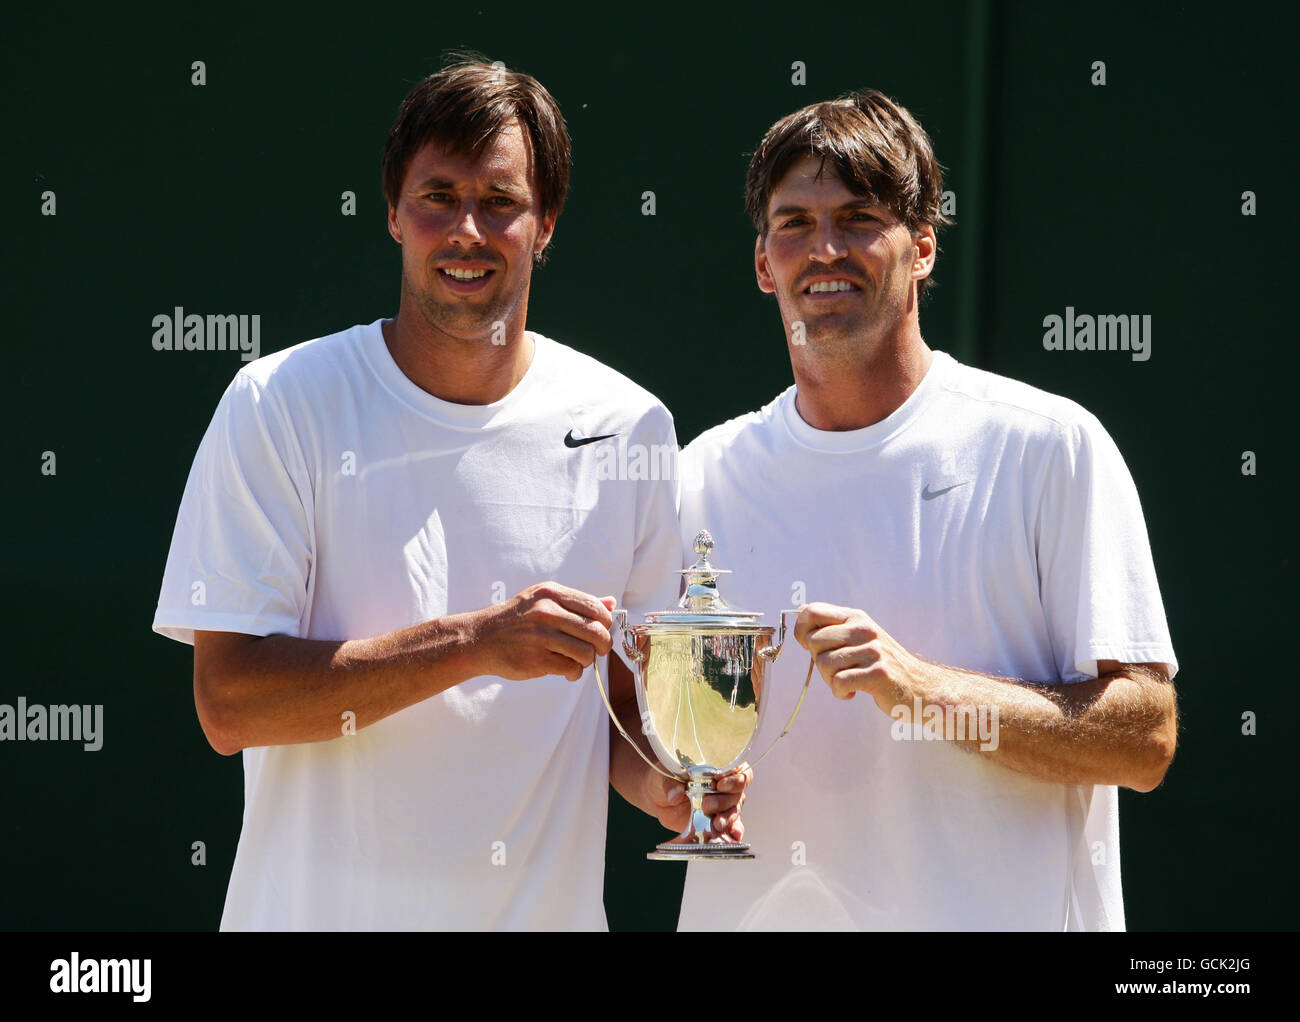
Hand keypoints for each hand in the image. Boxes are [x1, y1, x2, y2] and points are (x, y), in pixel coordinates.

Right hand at [469, 582, 615, 681]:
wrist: (481, 638)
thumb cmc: (517, 620)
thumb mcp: (544, 600)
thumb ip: (578, 603)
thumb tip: (612, 603)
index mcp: (552, 593)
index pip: (596, 608)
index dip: (605, 623)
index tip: (601, 631)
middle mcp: (548, 612)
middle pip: (596, 632)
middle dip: (602, 645)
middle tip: (596, 650)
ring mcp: (542, 636)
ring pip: (587, 653)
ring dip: (587, 661)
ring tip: (577, 660)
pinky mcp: (537, 660)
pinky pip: (572, 668)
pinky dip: (574, 673)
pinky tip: (566, 670)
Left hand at [644, 762, 752, 841]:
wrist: (660, 797)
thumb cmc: (666, 778)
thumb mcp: (665, 775)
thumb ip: (670, 784)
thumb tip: (675, 795)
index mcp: (718, 767)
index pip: (739, 770)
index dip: (733, 778)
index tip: (718, 784)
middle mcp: (725, 786)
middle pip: (737, 793)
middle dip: (723, 800)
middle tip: (706, 804)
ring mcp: (723, 805)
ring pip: (734, 811)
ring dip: (727, 818)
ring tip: (716, 824)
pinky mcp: (717, 821)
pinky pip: (731, 827)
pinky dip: (734, 831)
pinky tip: (733, 836)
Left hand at [794, 602, 925, 712]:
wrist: (918, 686)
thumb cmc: (881, 663)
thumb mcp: (860, 636)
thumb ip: (833, 625)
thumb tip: (800, 611)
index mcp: (856, 618)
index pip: (812, 611)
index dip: (801, 630)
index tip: (807, 646)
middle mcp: (864, 630)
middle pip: (814, 642)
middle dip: (818, 662)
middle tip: (837, 670)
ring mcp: (873, 651)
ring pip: (824, 664)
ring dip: (831, 680)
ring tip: (849, 681)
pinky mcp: (878, 674)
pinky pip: (839, 682)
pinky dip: (841, 692)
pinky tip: (853, 692)